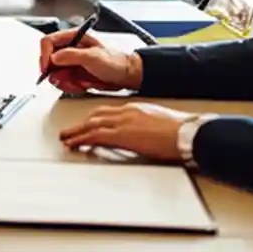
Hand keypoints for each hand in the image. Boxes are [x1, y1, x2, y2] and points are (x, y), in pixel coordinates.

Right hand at [38, 29, 141, 92]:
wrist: (127, 75)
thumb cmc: (116, 62)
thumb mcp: (92, 57)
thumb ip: (71, 55)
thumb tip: (53, 57)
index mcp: (74, 37)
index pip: (48, 42)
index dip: (44, 55)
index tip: (47, 68)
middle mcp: (71, 48)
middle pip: (48, 59)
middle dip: (54, 72)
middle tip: (63, 79)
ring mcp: (72, 62)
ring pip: (55, 73)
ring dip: (64, 81)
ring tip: (78, 83)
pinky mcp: (75, 74)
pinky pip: (63, 81)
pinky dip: (70, 86)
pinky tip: (82, 86)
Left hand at [60, 102, 194, 161]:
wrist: (186, 133)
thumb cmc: (180, 131)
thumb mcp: (160, 123)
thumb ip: (148, 125)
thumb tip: (145, 134)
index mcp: (136, 108)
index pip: (109, 111)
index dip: (95, 117)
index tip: (88, 123)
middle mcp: (126, 112)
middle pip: (97, 115)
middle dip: (82, 123)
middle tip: (70, 130)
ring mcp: (123, 122)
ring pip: (92, 124)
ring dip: (76, 131)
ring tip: (66, 138)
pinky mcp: (122, 135)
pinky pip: (95, 135)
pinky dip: (82, 139)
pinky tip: (74, 144)